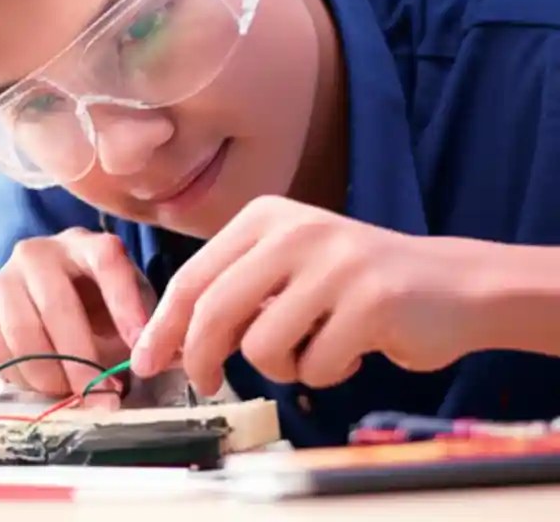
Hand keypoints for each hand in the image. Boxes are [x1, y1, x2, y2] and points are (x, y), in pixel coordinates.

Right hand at [0, 227, 150, 397]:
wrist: (43, 309)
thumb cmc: (95, 311)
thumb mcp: (125, 310)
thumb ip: (140, 330)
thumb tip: (154, 359)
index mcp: (84, 244)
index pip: (106, 260)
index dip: (124, 304)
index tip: (139, 348)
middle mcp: (37, 253)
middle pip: (57, 305)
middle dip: (82, 360)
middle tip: (101, 397)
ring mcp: (1, 280)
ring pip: (22, 333)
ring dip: (51, 376)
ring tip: (73, 397)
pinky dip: (20, 379)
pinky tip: (42, 388)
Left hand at [131, 196, 482, 393]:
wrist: (454, 286)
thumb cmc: (354, 288)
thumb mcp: (286, 270)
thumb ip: (232, 296)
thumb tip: (164, 344)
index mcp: (265, 218)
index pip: (193, 278)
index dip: (164, 325)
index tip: (147, 361)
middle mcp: (296, 230)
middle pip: (215, 311)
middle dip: (200, 358)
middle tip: (206, 383)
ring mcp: (335, 264)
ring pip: (262, 345)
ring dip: (282, 367)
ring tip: (313, 351)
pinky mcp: (371, 302)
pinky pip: (315, 364)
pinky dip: (326, 373)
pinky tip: (353, 351)